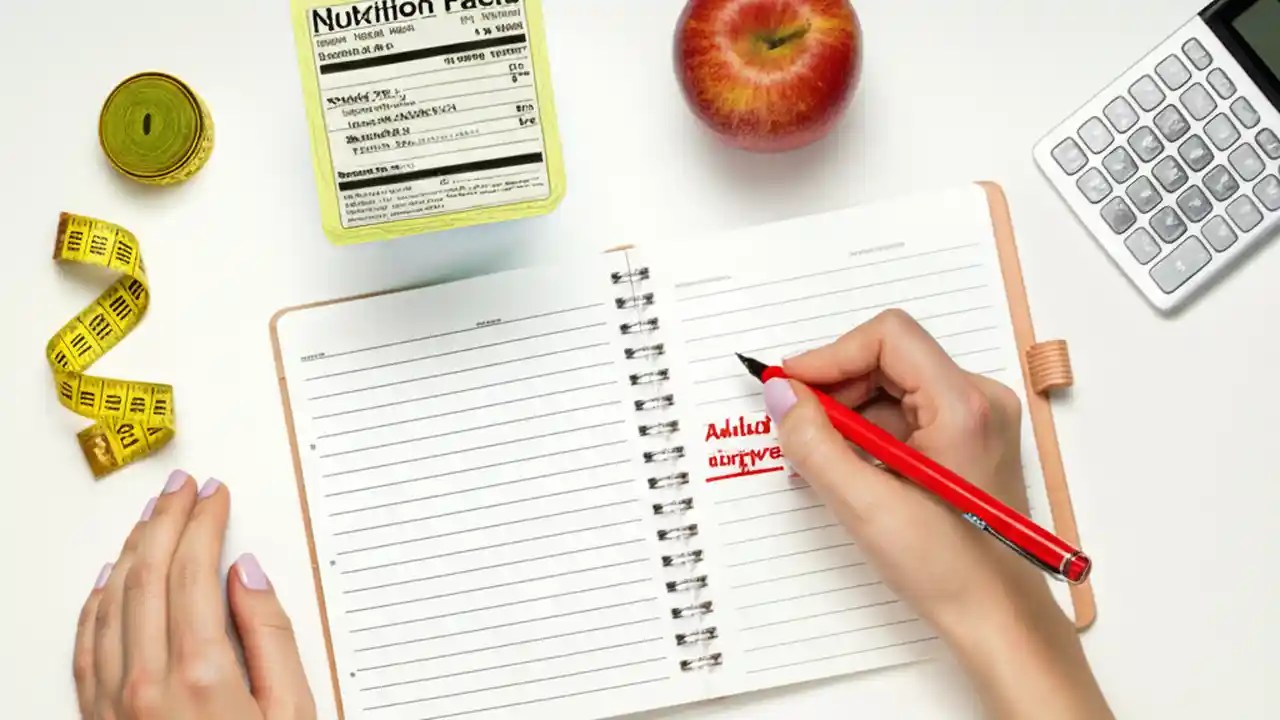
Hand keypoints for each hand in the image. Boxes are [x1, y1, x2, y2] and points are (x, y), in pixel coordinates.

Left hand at [73, 471, 315, 719]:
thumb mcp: (291, 712)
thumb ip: (271, 640)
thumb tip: (249, 576)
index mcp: (203, 674)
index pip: (193, 572)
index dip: (203, 523)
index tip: (213, 497)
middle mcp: (149, 684)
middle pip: (147, 577)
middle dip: (166, 521)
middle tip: (181, 489)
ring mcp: (115, 702)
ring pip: (112, 603)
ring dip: (132, 550)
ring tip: (150, 518)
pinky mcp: (98, 718)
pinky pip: (86, 646)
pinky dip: (97, 601)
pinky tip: (109, 578)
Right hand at [764, 309, 1109, 719]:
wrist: (996, 616)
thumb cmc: (948, 568)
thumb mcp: (865, 505)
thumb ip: (814, 443)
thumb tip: (781, 394)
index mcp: (964, 407)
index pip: (889, 337)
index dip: (832, 356)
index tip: (791, 386)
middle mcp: (979, 401)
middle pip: (890, 358)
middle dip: (837, 388)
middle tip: (799, 427)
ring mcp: (977, 419)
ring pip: (894, 385)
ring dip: (850, 413)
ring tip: (824, 460)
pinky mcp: (968, 440)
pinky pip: (906, 412)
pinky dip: (870, 432)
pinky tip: (850, 469)